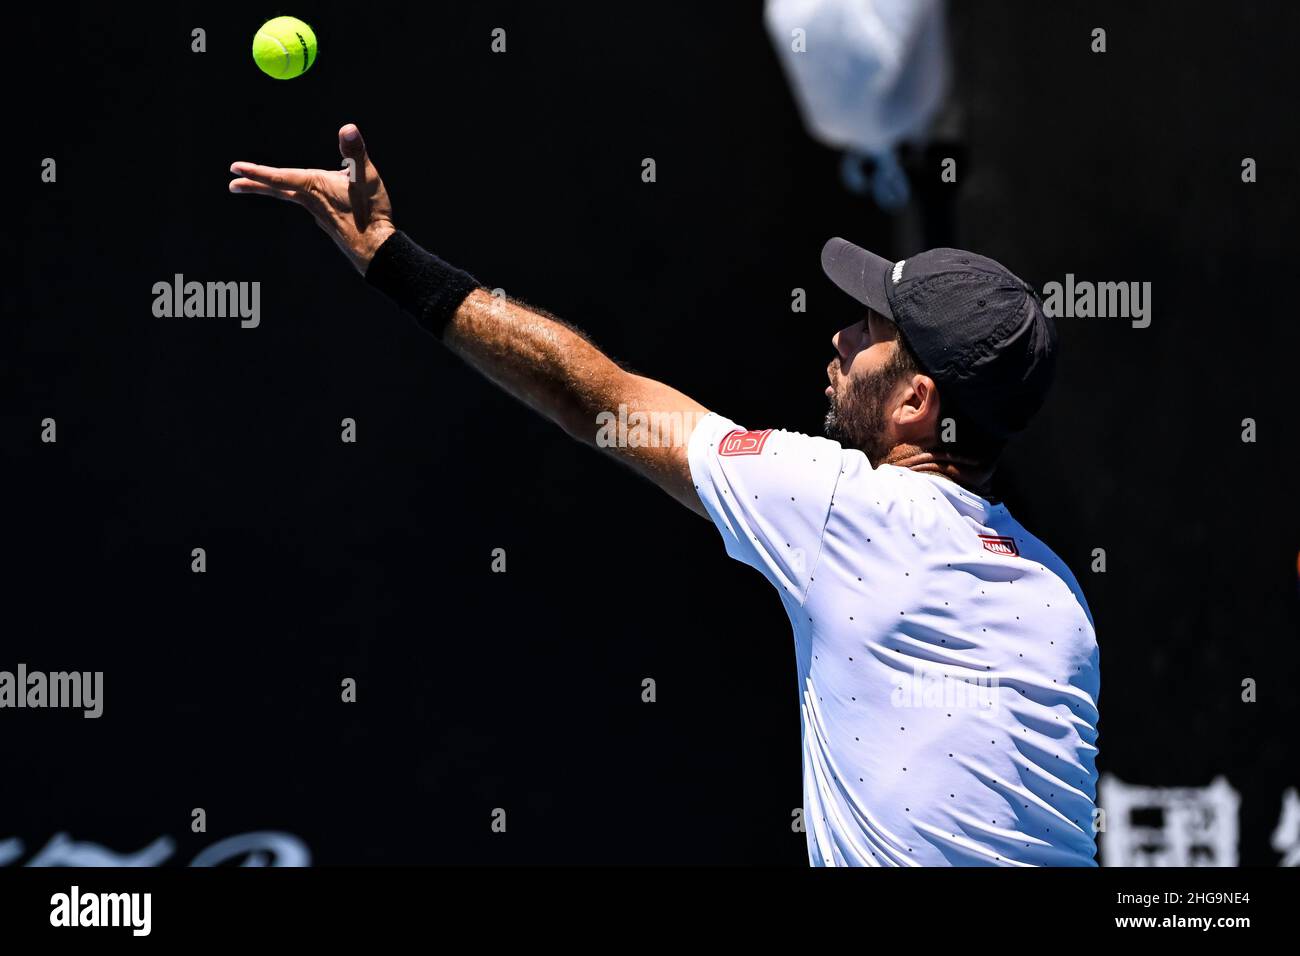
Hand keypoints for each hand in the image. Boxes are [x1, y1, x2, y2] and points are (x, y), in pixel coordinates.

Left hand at [229, 124, 395, 273]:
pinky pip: (311, 204)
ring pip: (292, 197)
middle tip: (232, 186)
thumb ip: (355, 151)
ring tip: (266, 185)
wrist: (376, 248)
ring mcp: (317, 213)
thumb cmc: (370, 213)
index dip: (255, 171)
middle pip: (277, 190)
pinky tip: (318, 198)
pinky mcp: (328, 221)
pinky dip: (303, 197)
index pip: (278, 177)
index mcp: (314, 187)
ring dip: (276, 190)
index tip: (234, 169)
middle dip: (253, 186)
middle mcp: (310, 201)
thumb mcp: (366, 176)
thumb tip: (348, 128)